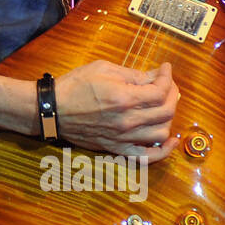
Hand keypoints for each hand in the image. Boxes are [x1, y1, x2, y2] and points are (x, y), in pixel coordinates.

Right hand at [53, 60, 179, 160]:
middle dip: (172, 94)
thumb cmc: (74, 86)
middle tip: (166, 84)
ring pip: (162, 133)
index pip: (161, 90)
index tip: (164, 69)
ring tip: (164, 106)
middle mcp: (127, 120)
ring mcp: (123, 137)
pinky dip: (163, 151)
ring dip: (168, 118)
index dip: (167, 77)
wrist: (52, 110)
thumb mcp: (103, 69)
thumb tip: (154, 76)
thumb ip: (132, 74)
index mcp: (124, 98)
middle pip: (166, 111)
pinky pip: (146, 156)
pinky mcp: (116, 147)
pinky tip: (170, 140)